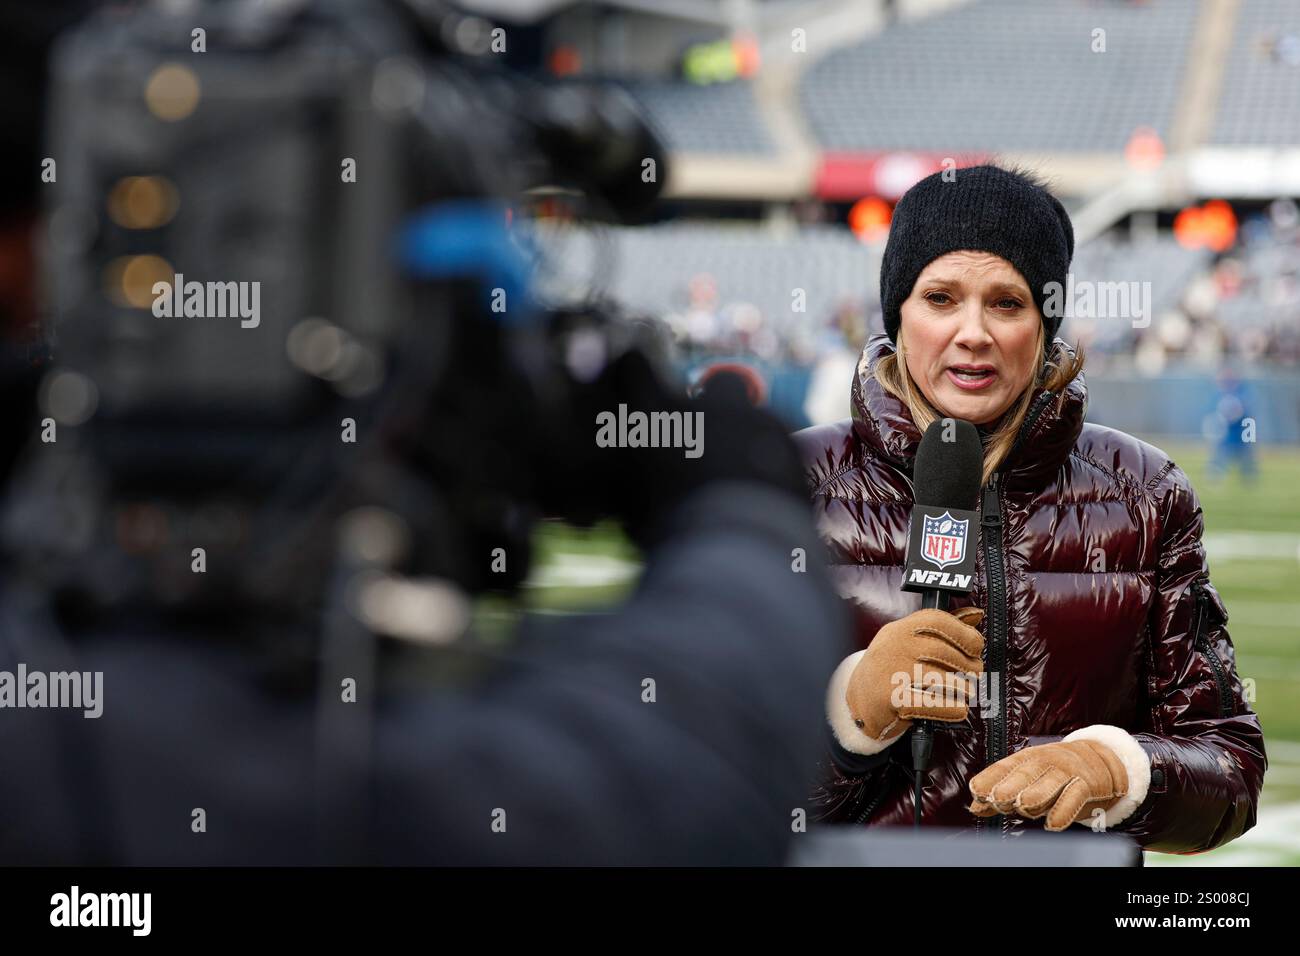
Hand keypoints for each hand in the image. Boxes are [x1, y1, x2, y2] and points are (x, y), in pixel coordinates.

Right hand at [831, 606, 984, 754]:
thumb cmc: (890, 670)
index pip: (937, 621)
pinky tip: (958, 708)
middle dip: (968, 665)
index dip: (964, 634)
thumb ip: (943, 628)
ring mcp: (891, 672)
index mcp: (900, 629)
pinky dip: (952, 708)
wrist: (858, 701)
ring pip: (941, 678)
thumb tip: (976, 614)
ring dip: (963, 688)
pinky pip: (932, 703)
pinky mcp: (892, 699)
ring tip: (966, 692)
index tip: (976, 647)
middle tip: (975, 674)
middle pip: (943, 651)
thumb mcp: (909, 642)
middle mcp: (894, 647)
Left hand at [968, 739, 1129, 830]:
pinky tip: (1053, 824)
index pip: (1004, 767)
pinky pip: (1075, 795)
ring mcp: (1065, 770)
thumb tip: (975, 807)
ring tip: (1022, 806)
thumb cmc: (1055, 773)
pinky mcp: (1086, 782)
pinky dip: (1064, 810)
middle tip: (997, 799)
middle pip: (1025, 774)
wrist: (1098, 759)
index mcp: (1025, 759)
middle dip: (1009, 786)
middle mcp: (1044, 761)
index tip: (977, 791)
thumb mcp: (1028, 778)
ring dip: (1036, 794)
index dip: (990, 778)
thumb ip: (1002, 794)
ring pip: (1049, 782)